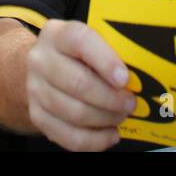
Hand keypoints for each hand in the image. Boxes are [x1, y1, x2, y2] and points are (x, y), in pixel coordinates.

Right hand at [26, 19, 133, 151]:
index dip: (104, 60)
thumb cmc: (76, 54)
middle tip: (131, 104)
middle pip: (78, 83)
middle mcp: (41, 60)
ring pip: (74, 113)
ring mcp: (35, 90)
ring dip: (105, 119)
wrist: (42, 68)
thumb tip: (140, 73)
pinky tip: (111, 134)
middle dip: (111, 98)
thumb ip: (109, 50)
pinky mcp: (37, 116)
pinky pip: (69, 136)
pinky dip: (95, 140)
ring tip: (121, 116)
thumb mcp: (88, 41)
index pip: (79, 41)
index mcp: (57, 34)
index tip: (124, 78)